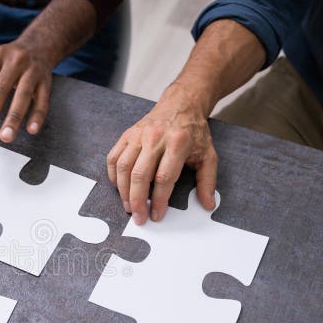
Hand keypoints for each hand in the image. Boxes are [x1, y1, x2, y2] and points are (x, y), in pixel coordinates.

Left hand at [0, 40, 51, 142]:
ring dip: (14, 118)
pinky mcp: (46, 81)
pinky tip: (31, 129)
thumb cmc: (9, 59)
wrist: (39, 45)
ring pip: (23, 96)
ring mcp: (32, 70)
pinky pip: (43, 101)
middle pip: (0, 90)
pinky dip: (37, 116)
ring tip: (6, 136)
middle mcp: (15, 61)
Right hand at [106, 84, 217, 224]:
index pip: (164, 178)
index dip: (159, 200)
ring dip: (123, 191)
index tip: (157, 215)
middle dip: (138, 200)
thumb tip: (208, 205)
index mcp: (178, 143)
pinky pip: (114, 158)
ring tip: (128, 207)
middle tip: (138, 218)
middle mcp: (155, 138)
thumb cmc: (193, 132)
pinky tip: (119, 188)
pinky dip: (114, 176)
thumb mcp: (208, 154)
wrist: (181, 104)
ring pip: (124, 167)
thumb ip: (208, 181)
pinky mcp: (127, 135)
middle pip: (140, 175)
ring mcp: (138, 135)